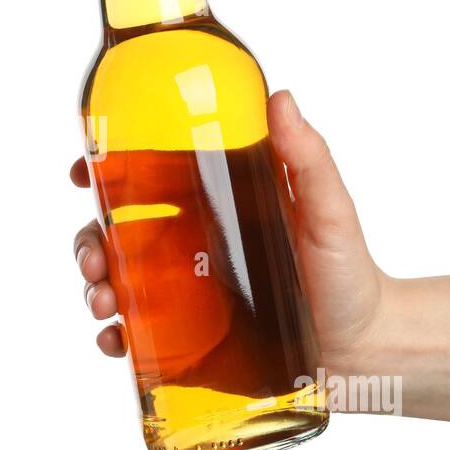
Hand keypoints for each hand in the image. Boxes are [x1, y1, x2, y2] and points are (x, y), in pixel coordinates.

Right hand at [71, 89, 388, 377]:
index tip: (82, 173)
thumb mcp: (328, 210)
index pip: (145, 181)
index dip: (104, 173)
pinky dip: (114, 339)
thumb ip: (308, 158)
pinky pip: (137, 338)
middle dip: (87, 242)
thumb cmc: (350, 274)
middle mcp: (190, 248)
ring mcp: (185, 298)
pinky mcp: (189, 345)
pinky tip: (116, 341)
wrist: (367, 351)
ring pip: (117, 283)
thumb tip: (281, 98)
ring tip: (102, 301)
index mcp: (212, 206)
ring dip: (94, 287)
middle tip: (93, 257)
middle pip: (116, 234)